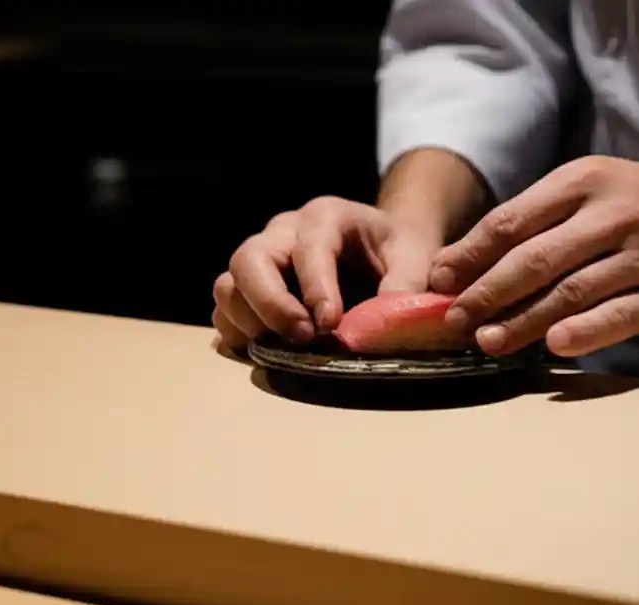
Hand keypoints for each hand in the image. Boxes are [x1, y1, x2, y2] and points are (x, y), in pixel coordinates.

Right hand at [212, 196, 439, 351]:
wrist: (379, 247)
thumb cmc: (394, 250)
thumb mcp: (413, 256)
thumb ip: (406, 283)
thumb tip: (385, 322)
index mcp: (325, 217)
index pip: (308, 248)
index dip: (315, 288)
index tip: (329, 325)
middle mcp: (282, 233)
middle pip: (249, 260)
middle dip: (269, 304)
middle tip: (301, 338)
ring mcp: (260, 260)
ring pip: (228, 286)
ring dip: (247, 323)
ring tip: (282, 349)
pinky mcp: (248, 289)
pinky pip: (225, 311)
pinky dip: (237, 335)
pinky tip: (266, 353)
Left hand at [430, 156, 638, 356]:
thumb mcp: (591, 191)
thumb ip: (532, 222)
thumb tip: (459, 265)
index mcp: (584, 181)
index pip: (512, 221)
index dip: (470, 255)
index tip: (438, 282)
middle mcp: (614, 214)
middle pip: (536, 258)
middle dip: (487, 292)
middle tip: (453, 319)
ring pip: (572, 292)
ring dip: (524, 320)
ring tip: (487, 341)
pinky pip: (620, 316)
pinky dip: (585, 332)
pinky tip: (553, 345)